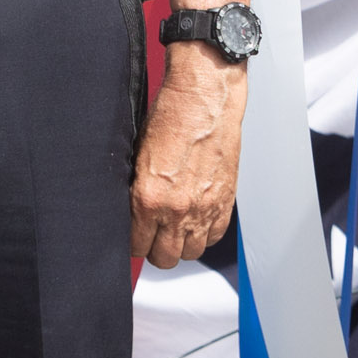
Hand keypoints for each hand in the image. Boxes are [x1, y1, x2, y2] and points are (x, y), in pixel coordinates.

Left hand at [133, 49, 247, 266]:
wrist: (205, 99)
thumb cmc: (171, 118)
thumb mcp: (137, 157)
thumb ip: (137, 191)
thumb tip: (132, 212)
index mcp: (148, 200)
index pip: (136, 246)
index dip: (134, 241)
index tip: (136, 233)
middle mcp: (177, 210)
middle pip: (164, 258)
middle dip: (156, 248)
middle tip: (155, 232)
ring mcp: (204, 208)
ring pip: (191, 253)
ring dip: (182, 244)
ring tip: (177, 227)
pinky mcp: (225, 200)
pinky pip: (215, 236)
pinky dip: (206, 232)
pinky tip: (197, 218)